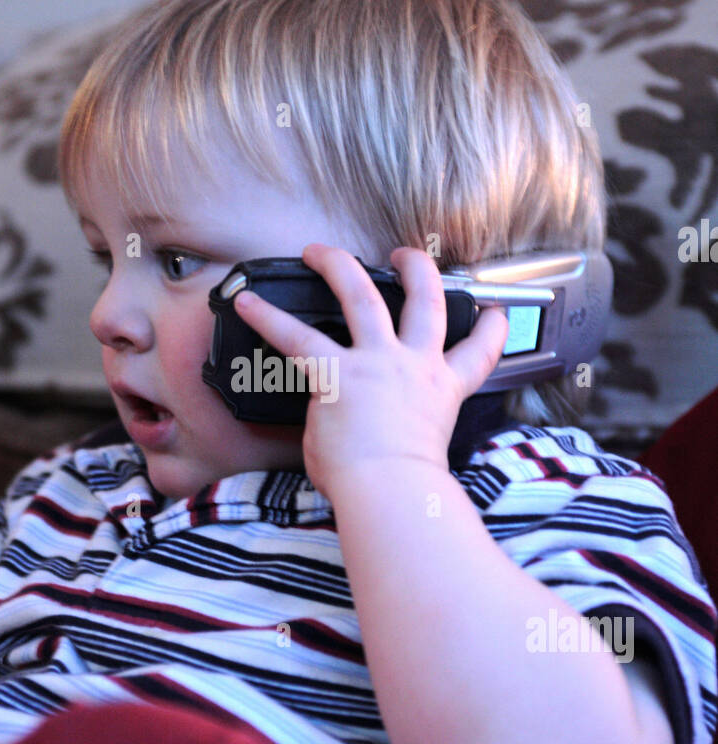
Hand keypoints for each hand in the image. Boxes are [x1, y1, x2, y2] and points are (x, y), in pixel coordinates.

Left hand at [232, 242, 509, 497]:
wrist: (393, 492)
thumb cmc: (401, 488)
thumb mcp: (414, 449)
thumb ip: (393, 425)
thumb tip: (358, 428)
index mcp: (440, 390)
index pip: (478, 354)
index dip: (492, 329)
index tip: (495, 312)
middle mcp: (414, 367)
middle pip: (426, 301)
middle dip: (418, 269)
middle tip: (403, 254)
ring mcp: (377, 363)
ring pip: (363, 295)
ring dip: (339, 266)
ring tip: (318, 251)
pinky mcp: (337, 372)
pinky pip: (296, 336)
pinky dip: (267, 318)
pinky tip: (247, 303)